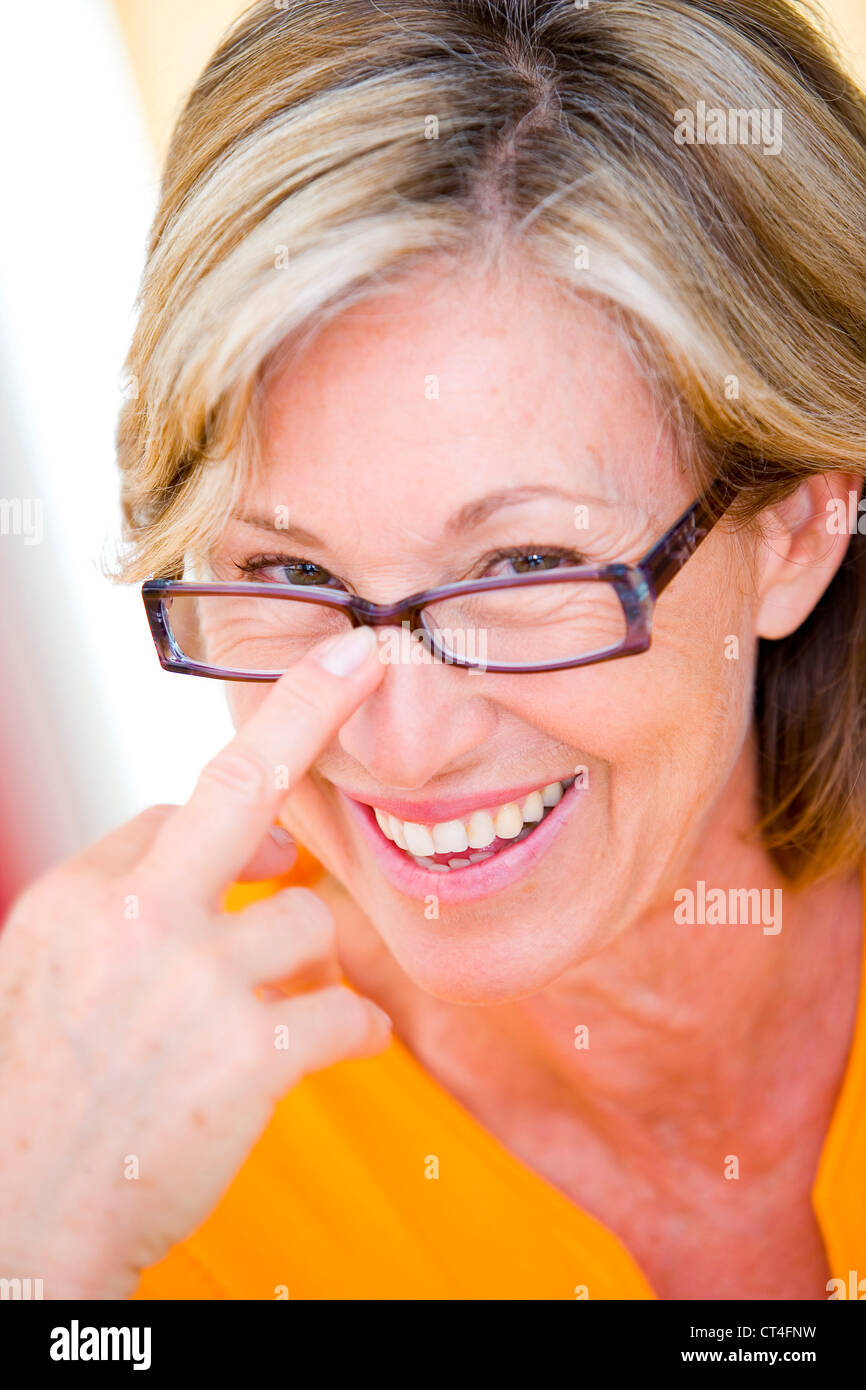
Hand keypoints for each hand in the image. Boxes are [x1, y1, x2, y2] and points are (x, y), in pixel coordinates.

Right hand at [0, 625, 387, 1297]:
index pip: (179, 812)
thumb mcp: (49, 966)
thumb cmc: (42, 1089)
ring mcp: (197, 985)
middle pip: (238, 787)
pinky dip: (356, 1028)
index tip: (300, 751)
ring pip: (309, 927)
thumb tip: (261, 844)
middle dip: (306, 711)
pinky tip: (345, 1042)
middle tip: (358, 661)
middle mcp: (137, 922)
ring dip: (312, 964)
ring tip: (279, 1008)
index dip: (247, 810)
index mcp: (81, 895)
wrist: (25, 1217)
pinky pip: (345, 1013)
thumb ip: (129, 889)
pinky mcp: (253, 1057)